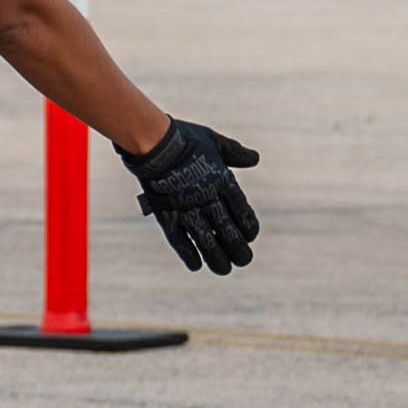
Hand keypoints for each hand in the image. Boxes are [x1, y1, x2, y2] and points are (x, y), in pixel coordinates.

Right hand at [125, 118, 259, 274]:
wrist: (153, 140)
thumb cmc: (184, 138)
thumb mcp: (214, 142)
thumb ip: (235, 153)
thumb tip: (255, 158)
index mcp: (223, 181)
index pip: (243, 212)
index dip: (249, 228)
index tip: (250, 236)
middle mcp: (207, 198)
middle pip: (228, 231)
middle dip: (238, 249)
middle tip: (244, 260)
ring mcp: (186, 207)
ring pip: (206, 241)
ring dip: (217, 258)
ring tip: (224, 269)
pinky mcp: (166, 213)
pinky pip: (178, 239)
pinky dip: (187, 254)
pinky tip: (196, 265)